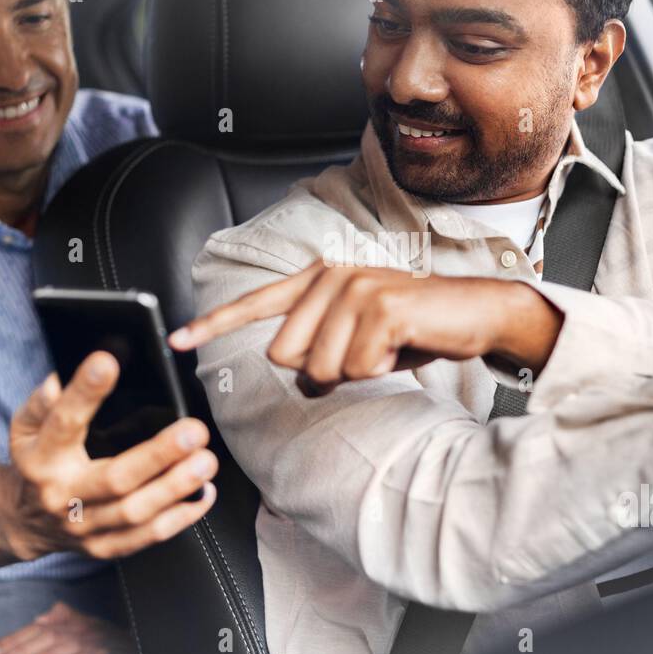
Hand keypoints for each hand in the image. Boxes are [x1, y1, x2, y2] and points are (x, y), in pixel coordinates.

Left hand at [0, 601, 139, 653]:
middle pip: (43, 639)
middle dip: (17, 651)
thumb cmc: (107, 637)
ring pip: (56, 651)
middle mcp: (79, 628)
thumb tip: (41, 617)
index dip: (12, 641)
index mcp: (71, 620)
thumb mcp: (84, 623)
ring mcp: (90, 642)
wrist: (139, 644)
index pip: (36, 630)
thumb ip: (63, 618)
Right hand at [6, 351, 216, 560]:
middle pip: (114, 479)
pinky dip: (181, 517)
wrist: (25, 521)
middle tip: (194, 431)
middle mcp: (62, 495)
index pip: (63, 422)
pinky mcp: (104, 546)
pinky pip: (147, 536)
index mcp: (42, 458)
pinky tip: (203, 493)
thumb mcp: (26, 428)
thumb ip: (43, 403)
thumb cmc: (37, 462)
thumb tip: (58, 378)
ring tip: (206, 461)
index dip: (85, 392)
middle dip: (158, 455)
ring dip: (177, 487)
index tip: (107, 363)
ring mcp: (84, 526)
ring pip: (136, 512)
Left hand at [169, 260, 564, 394]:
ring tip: (384, 350)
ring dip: (355, 374)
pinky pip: (357, 370)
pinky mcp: (381, 309)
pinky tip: (400, 349)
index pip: (256, 304)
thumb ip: (318, 346)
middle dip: (323, 372)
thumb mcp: (356, 335)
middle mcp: (330, 277)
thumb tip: (297, 376)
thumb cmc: (413, 329)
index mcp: (319, 279)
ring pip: (321, 369)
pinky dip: (380, 371)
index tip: (178, 338)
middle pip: (287, 356)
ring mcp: (355, 290)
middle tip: (362, 354)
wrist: (473, 313)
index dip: (214, 324)